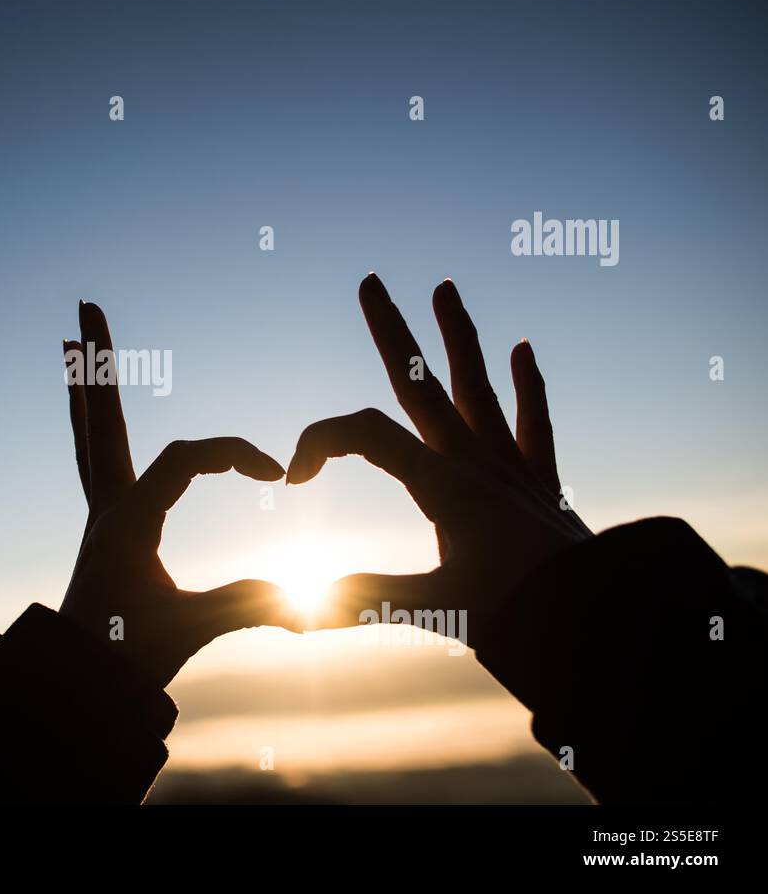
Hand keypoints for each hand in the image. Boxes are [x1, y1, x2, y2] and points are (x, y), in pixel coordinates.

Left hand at [59, 300, 302, 687]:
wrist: (75, 686)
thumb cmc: (127, 657)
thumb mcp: (191, 630)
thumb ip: (246, 606)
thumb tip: (304, 601)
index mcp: (130, 520)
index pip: (184, 458)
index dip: (234, 454)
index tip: (278, 475)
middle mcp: (107, 507)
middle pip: (101, 418)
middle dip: (96, 361)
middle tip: (82, 306)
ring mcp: (101, 515)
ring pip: (89, 437)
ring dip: (84, 388)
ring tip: (68, 344)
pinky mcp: (104, 529)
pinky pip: (93, 463)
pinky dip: (92, 428)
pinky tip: (92, 418)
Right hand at [286, 275, 592, 638]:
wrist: (603, 617)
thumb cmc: (523, 615)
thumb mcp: (440, 610)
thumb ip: (369, 601)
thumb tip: (299, 608)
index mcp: (444, 486)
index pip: (367, 434)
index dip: (322, 443)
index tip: (296, 481)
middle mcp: (475, 462)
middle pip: (421, 382)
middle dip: (392, 331)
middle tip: (371, 281)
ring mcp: (511, 466)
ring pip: (478, 386)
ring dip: (460, 335)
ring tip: (446, 287)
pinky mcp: (540, 481)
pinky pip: (533, 422)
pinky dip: (529, 385)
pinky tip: (525, 349)